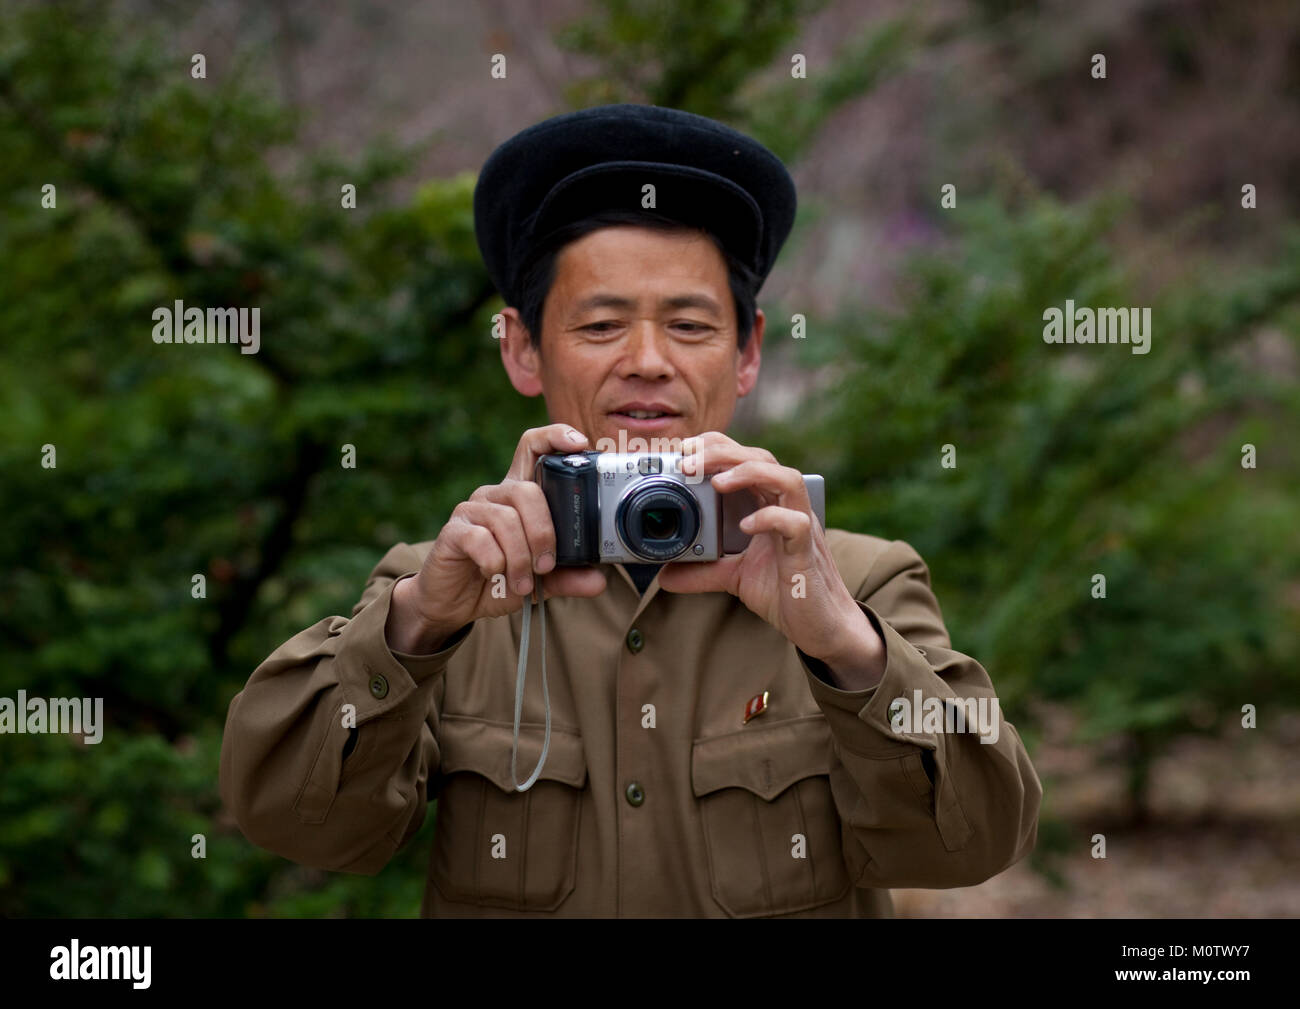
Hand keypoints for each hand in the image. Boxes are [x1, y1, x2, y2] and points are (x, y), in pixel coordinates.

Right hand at [387, 424, 607, 652]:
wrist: (452, 602)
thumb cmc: (498, 579)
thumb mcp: (541, 580)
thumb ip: (568, 576)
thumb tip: (599, 580)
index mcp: (519, 496)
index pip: (533, 448)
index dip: (555, 437)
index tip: (579, 444)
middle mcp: (495, 495)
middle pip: (526, 490)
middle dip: (543, 531)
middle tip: (546, 565)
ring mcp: (472, 510)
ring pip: (506, 519)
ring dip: (520, 556)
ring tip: (524, 582)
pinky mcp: (453, 531)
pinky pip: (481, 539)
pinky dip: (495, 563)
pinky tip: (494, 576)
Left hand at [656, 431, 883, 685]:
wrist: (821, 626)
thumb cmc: (785, 591)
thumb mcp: (734, 578)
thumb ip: (702, 572)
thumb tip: (665, 575)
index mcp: (770, 505)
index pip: (746, 458)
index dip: (717, 446)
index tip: (684, 450)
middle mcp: (788, 508)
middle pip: (763, 458)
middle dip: (724, 453)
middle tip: (689, 461)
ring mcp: (802, 526)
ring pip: (787, 479)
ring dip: (750, 473)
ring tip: (718, 482)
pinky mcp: (807, 552)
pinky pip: (796, 523)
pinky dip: (770, 517)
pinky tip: (746, 525)